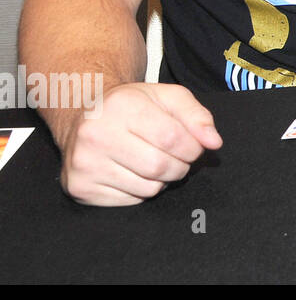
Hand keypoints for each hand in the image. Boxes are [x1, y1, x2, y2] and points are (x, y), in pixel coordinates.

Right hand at [58, 82, 222, 205]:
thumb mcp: (167, 98)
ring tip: (155, 163)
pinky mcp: (79, 187)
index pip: (172, 138)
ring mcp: (84, 164)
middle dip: (180, 167)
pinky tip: (134, 173)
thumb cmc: (131, 106)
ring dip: (163, 181)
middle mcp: (96, 135)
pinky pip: (129, 201)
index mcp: (121, 106)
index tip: (195, 147)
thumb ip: (196, 116)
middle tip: (179, 159)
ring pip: (147, 188)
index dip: (193, 148)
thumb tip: (213, 143)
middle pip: (159, 166)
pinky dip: (141, 191)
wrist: (81, 116)